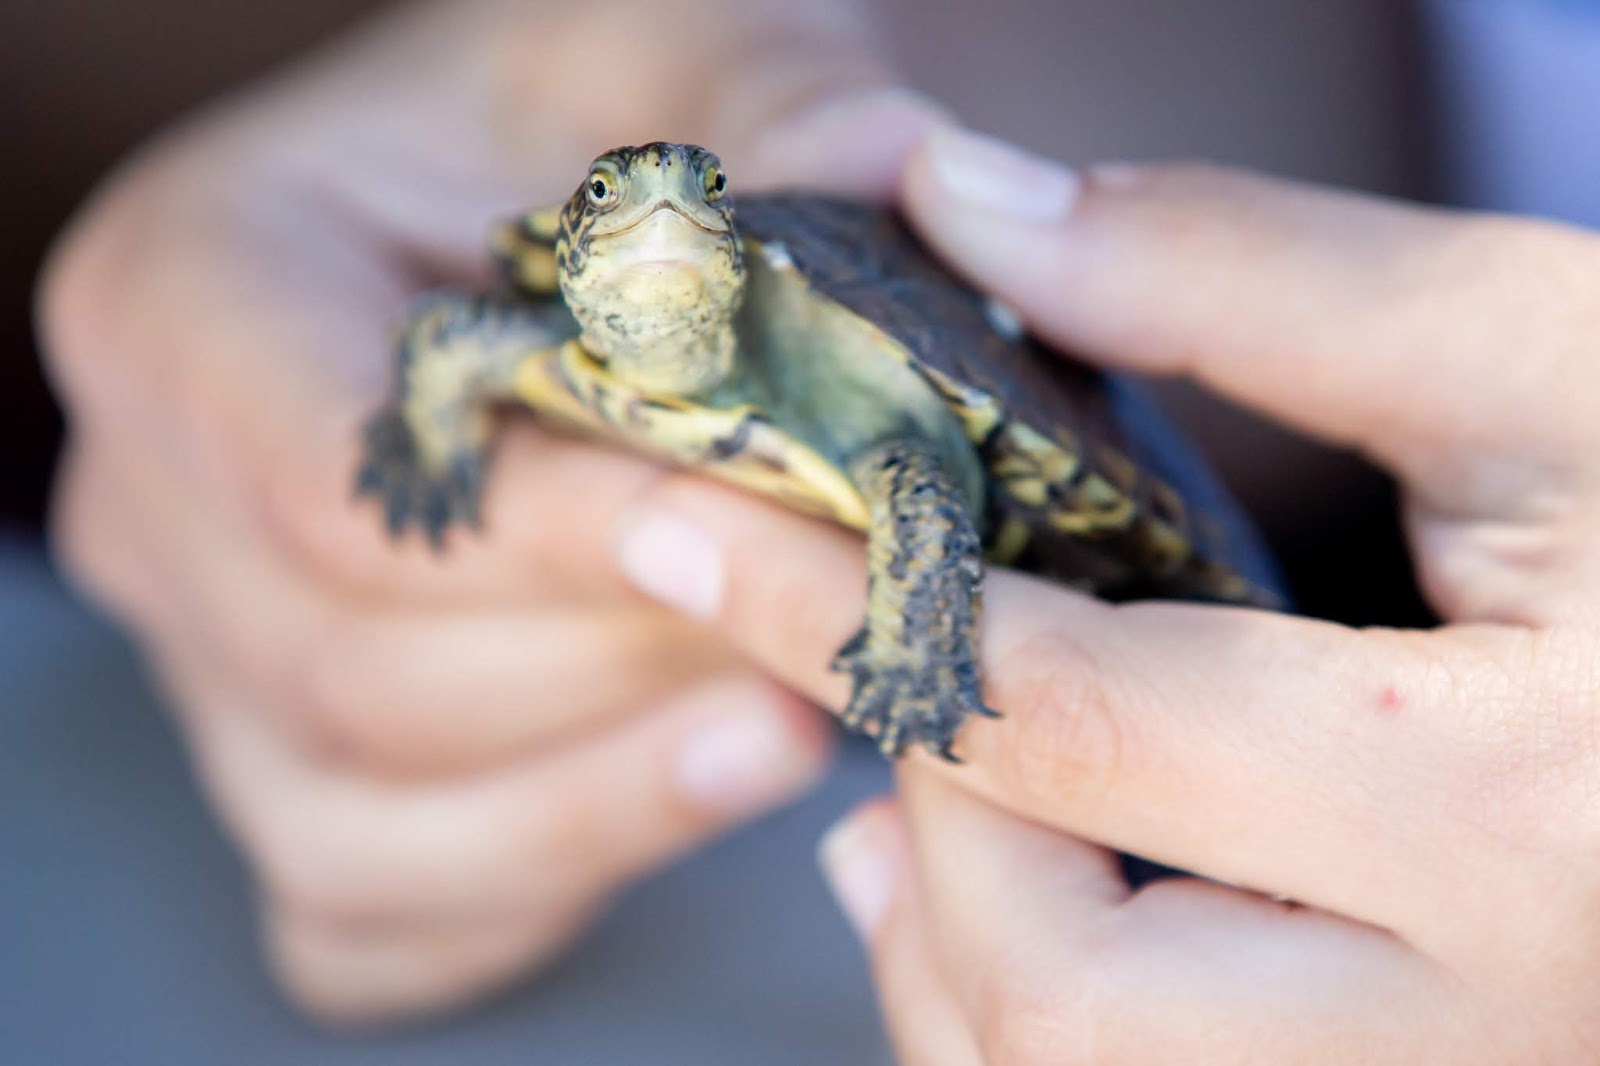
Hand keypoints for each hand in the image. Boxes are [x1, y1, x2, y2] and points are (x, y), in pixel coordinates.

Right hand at [40, 0, 943, 1024]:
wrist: (555, 237)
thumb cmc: (594, 142)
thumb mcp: (690, 62)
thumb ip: (781, 113)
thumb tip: (898, 181)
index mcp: (191, 302)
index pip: (330, 479)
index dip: (554, 530)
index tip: (758, 520)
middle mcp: (165, 503)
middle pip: (360, 673)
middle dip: (619, 667)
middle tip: (821, 614)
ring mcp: (217, 665)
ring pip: (367, 819)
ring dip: (611, 793)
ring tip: (801, 708)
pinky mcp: (305, 780)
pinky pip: (379, 909)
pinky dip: (547, 872)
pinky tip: (707, 779)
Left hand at [610, 125, 1599, 1060]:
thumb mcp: (1557, 366)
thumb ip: (1257, 280)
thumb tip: (975, 206)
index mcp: (1523, 828)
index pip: (1071, 726)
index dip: (849, 606)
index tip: (701, 521)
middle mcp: (1486, 1041)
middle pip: (1054, 1003)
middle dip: (923, 821)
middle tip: (898, 662)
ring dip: (947, 943)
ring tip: (919, 780)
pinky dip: (1022, 1021)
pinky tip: (1006, 902)